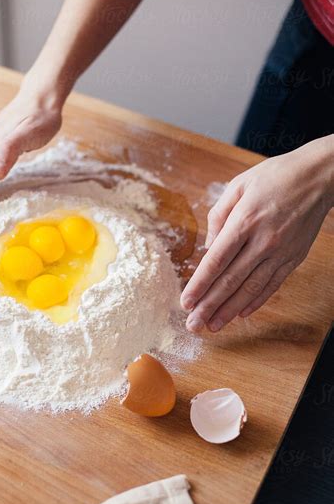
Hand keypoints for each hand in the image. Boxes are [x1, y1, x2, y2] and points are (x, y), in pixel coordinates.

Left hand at [180, 135, 333, 331]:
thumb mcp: (238, 186)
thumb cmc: (274, 177)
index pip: (215, 261)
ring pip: (251, 289)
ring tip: (213, 326)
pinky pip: (272, 285)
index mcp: (244, 221)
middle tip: (193, 324)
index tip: (185, 301)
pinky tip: (241, 314)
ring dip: (230, 311)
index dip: (199, 284)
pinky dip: (256, 302)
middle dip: (209, 306)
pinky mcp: (294, 258)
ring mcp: (280, 252)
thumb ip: (218, 216)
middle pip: (230, 281)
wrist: (318, 177)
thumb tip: (208, 247)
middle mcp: (262, 241)